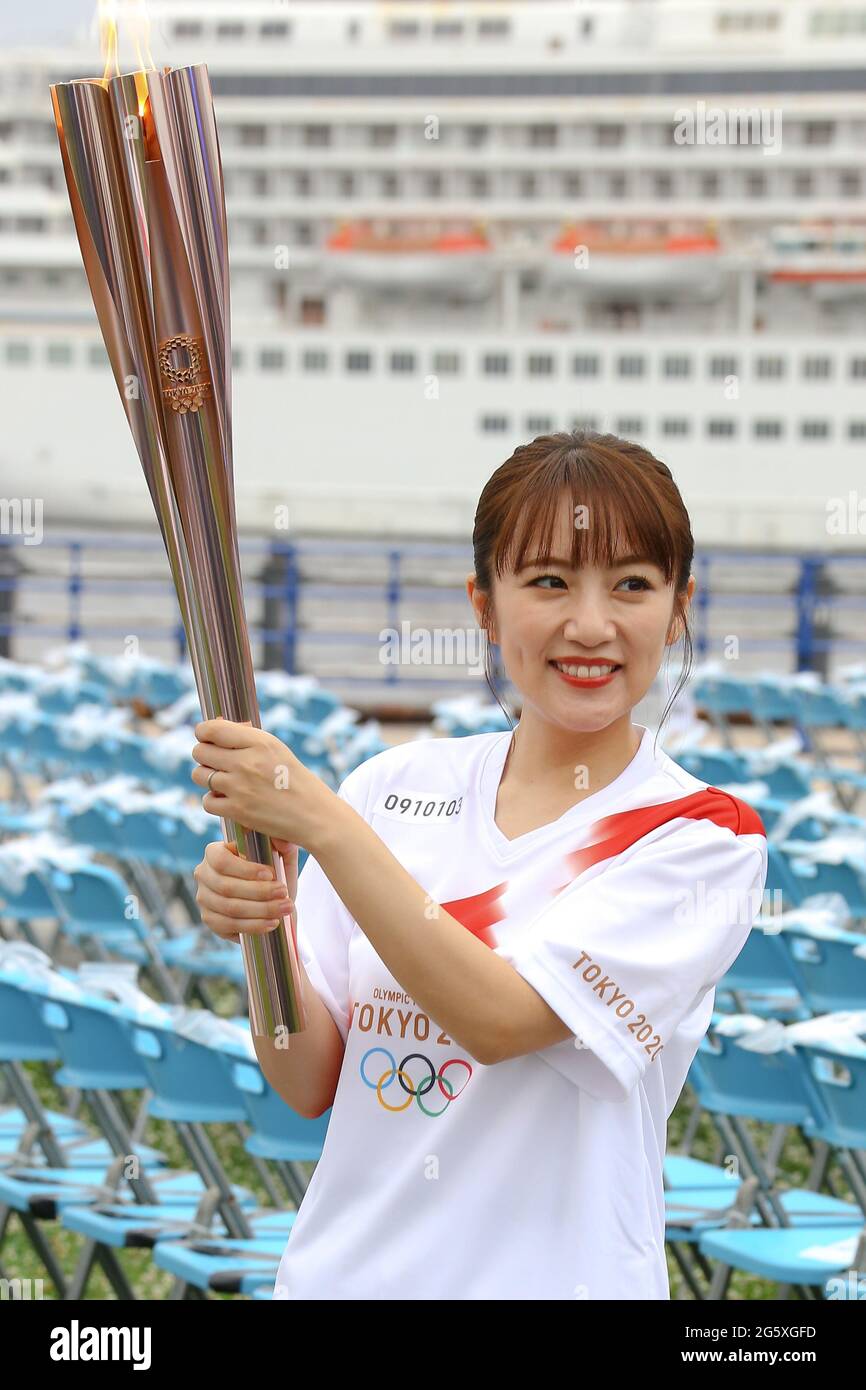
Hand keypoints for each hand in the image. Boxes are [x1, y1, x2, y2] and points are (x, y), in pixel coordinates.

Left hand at [191, 717, 333, 848]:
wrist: (314, 815)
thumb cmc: (295, 780)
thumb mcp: (276, 749)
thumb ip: (246, 738)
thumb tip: (213, 730)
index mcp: (259, 742)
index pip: (212, 730)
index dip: (203, 732)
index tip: (205, 737)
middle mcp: (246, 762)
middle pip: (200, 751)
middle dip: (204, 755)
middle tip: (216, 761)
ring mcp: (240, 787)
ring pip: (199, 775)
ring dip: (207, 777)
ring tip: (223, 780)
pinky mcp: (237, 810)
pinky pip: (207, 801)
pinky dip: (214, 800)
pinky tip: (228, 799)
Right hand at [193, 838, 297, 943]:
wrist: (267, 897)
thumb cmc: (270, 872)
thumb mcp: (279, 854)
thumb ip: (282, 843)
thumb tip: (284, 841)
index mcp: (214, 852)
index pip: (222, 861)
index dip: (246, 870)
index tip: (271, 875)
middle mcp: (204, 875)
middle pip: (227, 887)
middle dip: (260, 892)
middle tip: (284, 893)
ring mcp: (204, 899)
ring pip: (230, 908)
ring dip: (261, 910)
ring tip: (284, 909)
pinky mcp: (210, 920)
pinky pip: (229, 926)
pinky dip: (253, 926)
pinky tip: (272, 923)